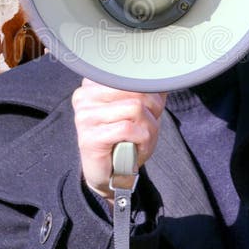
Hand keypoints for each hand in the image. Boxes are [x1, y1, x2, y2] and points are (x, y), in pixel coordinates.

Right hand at [71, 79, 165, 202]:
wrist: (110, 174)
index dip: (150, 91)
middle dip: (153, 109)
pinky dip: (142, 140)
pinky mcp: (89, 137)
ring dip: (149, 127)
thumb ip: (147, 91)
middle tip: (150, 126)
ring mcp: (84, 116)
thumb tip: (164, 76)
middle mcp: (84, 96)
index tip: (150, 108)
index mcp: (93, 84)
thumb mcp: (139, 110)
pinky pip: (128, 129)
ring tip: (144, 138)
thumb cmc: (125, 139)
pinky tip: (138, 148)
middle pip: (135, 89)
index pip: (131, 74)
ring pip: (135, 108)